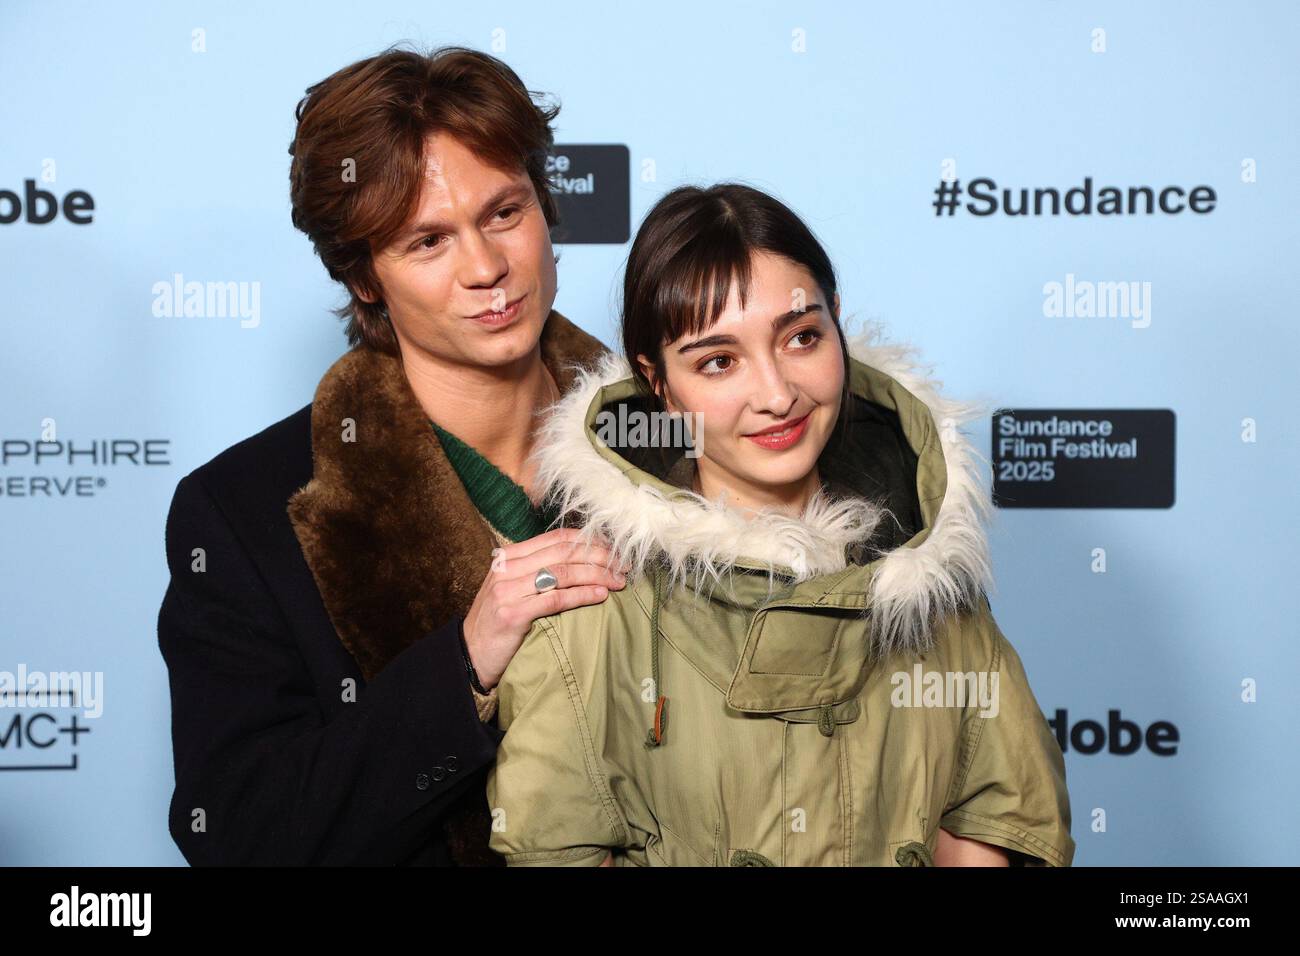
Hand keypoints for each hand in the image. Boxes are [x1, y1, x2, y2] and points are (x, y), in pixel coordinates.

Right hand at [462, 528, 629, 689]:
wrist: (467, 656)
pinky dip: (582, 595)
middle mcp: (507, 568)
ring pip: (562, 573)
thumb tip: (580, 562)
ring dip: (596, 574)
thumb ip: (536, 572)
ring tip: (618, 580)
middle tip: (624, 565)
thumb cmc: (497, 624)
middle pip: (563, 552)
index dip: (589, 540)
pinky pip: (555, 598)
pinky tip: (601, 595)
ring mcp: (508, 590)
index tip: (615, 549)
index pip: (556, 538)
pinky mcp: (512, 614)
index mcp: (509, 557)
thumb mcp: (511, 588)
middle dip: (599, 556)